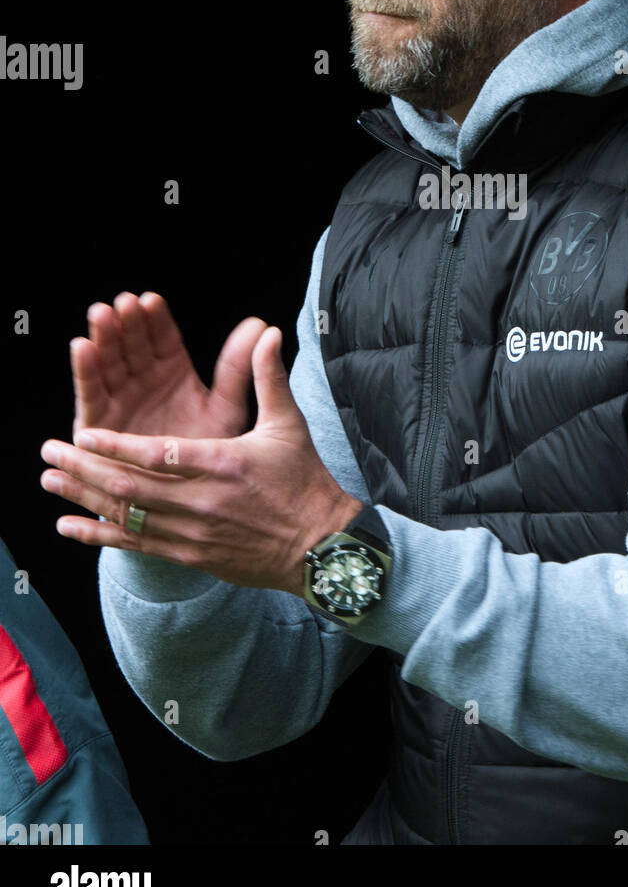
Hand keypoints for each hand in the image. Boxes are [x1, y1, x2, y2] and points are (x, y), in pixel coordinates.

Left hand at [41, 327, 363, 595]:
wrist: (318, 546)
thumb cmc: (302, 480)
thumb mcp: (287, 423)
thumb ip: (267, 376)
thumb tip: (266, 330)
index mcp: (223, 463)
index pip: (159, 454)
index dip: (117, 444)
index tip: (85, 431)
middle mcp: (202, 501)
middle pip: (130, 487)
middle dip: (84, 467)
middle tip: (50, 450)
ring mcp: (193, 534)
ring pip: (126, 516)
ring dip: (83, 497)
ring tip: (49, 480)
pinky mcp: (190, 556)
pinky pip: (136, 547)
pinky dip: (99, 536)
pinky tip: (69, 526)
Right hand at [71, 291, 267, 442]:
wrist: (188, 502)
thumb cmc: (210, 455)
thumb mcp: (225, 408)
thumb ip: (238, 369)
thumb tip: (262, 325)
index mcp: (174, 373)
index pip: (163, 339)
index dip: (156, 320)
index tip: (152, 300)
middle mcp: (144, 381)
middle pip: (133, 344)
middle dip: (127, 323)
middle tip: (124, 303)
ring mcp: (120, 400)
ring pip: (110, 363)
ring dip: (103, 338)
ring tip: (101, 314)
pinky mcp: (99, 425)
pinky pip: (91, 394)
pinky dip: (86, 370)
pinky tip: (82, 346)